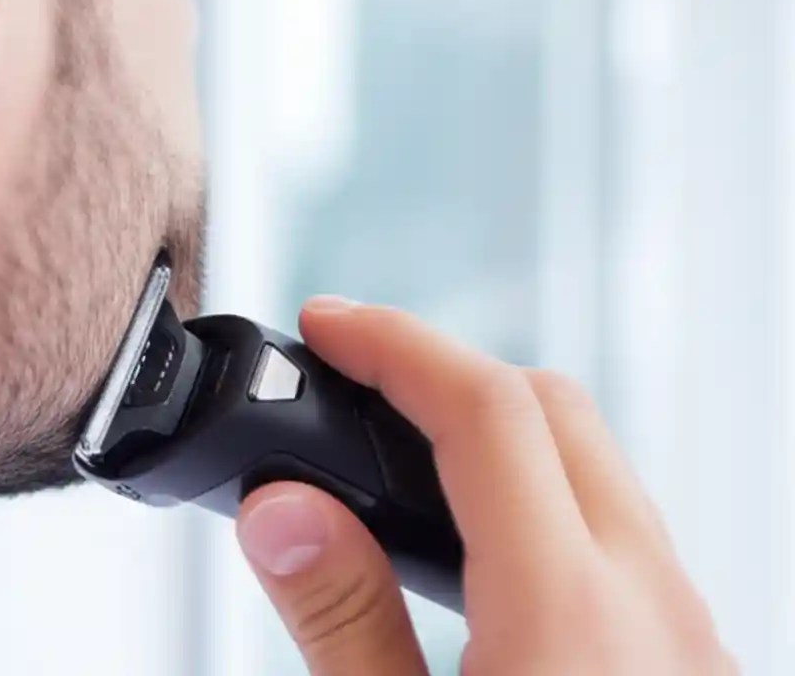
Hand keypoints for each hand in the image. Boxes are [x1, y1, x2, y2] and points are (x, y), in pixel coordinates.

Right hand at [234, 297, 734, 674]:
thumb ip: (344, 621)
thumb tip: (283, 512)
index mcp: (570, 612)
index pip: (486, 411)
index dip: (394, 345)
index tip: (327, 326)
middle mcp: (651, 602)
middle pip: (554, 408)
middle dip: (444, 368)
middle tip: (349, 377)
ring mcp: (685, 631)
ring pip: (595, 464)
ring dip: (495, 428)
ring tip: (396, 456)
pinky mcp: (685, 658)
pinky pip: (619, 528)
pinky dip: (541, 491)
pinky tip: (476, 541)